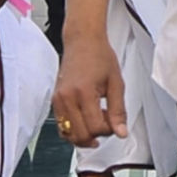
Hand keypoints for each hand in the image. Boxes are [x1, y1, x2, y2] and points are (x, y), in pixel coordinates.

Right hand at [54, 22, 125, 144]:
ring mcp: (58, 101)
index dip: (108, 130)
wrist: (82, 41)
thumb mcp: (116, 84)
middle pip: (81, 135)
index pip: (95, 128)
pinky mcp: (55, 101)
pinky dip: (75, 130)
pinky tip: (86, 120)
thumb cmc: (99, 56)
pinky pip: (62, 127)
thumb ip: (118, 111)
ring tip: (96, 120)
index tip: (114, 121)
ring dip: (86, 135)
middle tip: (107, 122)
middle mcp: (66, 98)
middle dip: (97, 135)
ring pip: (69, 134)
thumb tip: (121, 132)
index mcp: (83, 93)